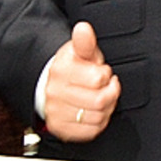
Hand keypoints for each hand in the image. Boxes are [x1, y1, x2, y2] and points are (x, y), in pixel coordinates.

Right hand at [42, 22, 119, 141]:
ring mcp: (55, 111)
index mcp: (62, 70)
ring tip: (100, 99)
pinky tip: (93, 112)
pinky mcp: (59, 127)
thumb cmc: (72, 67)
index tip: (102, 73)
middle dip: (109, 93)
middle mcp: (55, 92)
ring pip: (97, 118)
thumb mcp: (81, 51)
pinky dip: (97, 123)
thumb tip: (83, 28)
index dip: (106, 76)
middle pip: (99, 101)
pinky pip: (89, 132)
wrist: (51, 84)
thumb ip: (85, 41)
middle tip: (105, 87)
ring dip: (106, 109)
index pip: (98, 79)